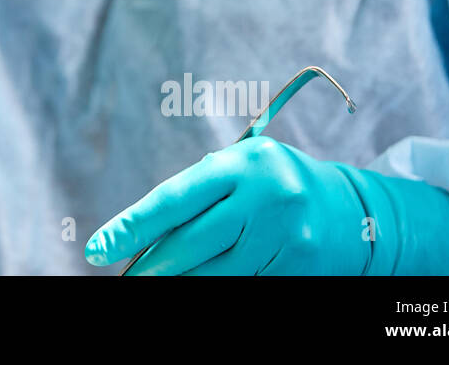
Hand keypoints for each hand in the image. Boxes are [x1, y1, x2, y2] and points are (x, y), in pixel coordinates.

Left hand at [86, 137, 448, 275]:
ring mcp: (289, 235)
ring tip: (154, 283)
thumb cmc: (271, 185)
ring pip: (217, 273)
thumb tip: (138, 239)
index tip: (98, 248)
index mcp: (242, 161)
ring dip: (180, 282)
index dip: (131, 226)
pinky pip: (246, 283)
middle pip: (192, 243)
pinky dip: (217, 286)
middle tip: (126, 279)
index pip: (174, 198)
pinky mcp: (302, 266)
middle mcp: (268, 195)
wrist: (351, 209)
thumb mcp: (237, 173)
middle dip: (152, 266)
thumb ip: (195, 197)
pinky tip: (198, 285)